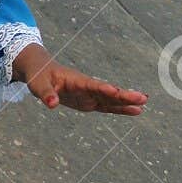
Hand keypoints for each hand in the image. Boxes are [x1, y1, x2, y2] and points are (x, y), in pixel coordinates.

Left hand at [12, 43, 147, 114]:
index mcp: (76, 80)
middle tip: (143, 98)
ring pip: (111, 100)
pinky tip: (135, 111)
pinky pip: (107, 106)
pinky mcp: (89, 102)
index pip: (92, 85)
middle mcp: (87, 87)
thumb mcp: (38, 85)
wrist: (41, 71)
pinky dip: (120, 109)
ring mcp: (90, 95)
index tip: (115, 90)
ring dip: (126, 102)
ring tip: (144, 105)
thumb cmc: (39, 76)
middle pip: (108, 92)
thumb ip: (46, 94)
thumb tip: (52, 104)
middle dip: (124, 96)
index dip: (103, 88)